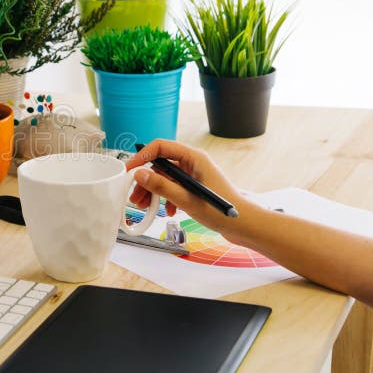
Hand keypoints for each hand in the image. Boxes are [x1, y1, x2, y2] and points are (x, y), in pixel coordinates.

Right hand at [126, 140, 255, 240]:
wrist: (244, 226)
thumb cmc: (221, 212)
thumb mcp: (186, 199)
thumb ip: (161, 186)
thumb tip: (139, 174)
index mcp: (194, 157)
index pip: (160, 146)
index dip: (142, 156)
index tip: (129, 170)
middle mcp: (193, 163)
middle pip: (160, 164)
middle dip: (146, 180)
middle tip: (134, 196)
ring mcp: (194, 175)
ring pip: (165, 178)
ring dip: (154, 191)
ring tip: (145, 207)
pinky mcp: (195, 187)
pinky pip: (174, 187)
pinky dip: (166, 198)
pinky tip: (168, 211)